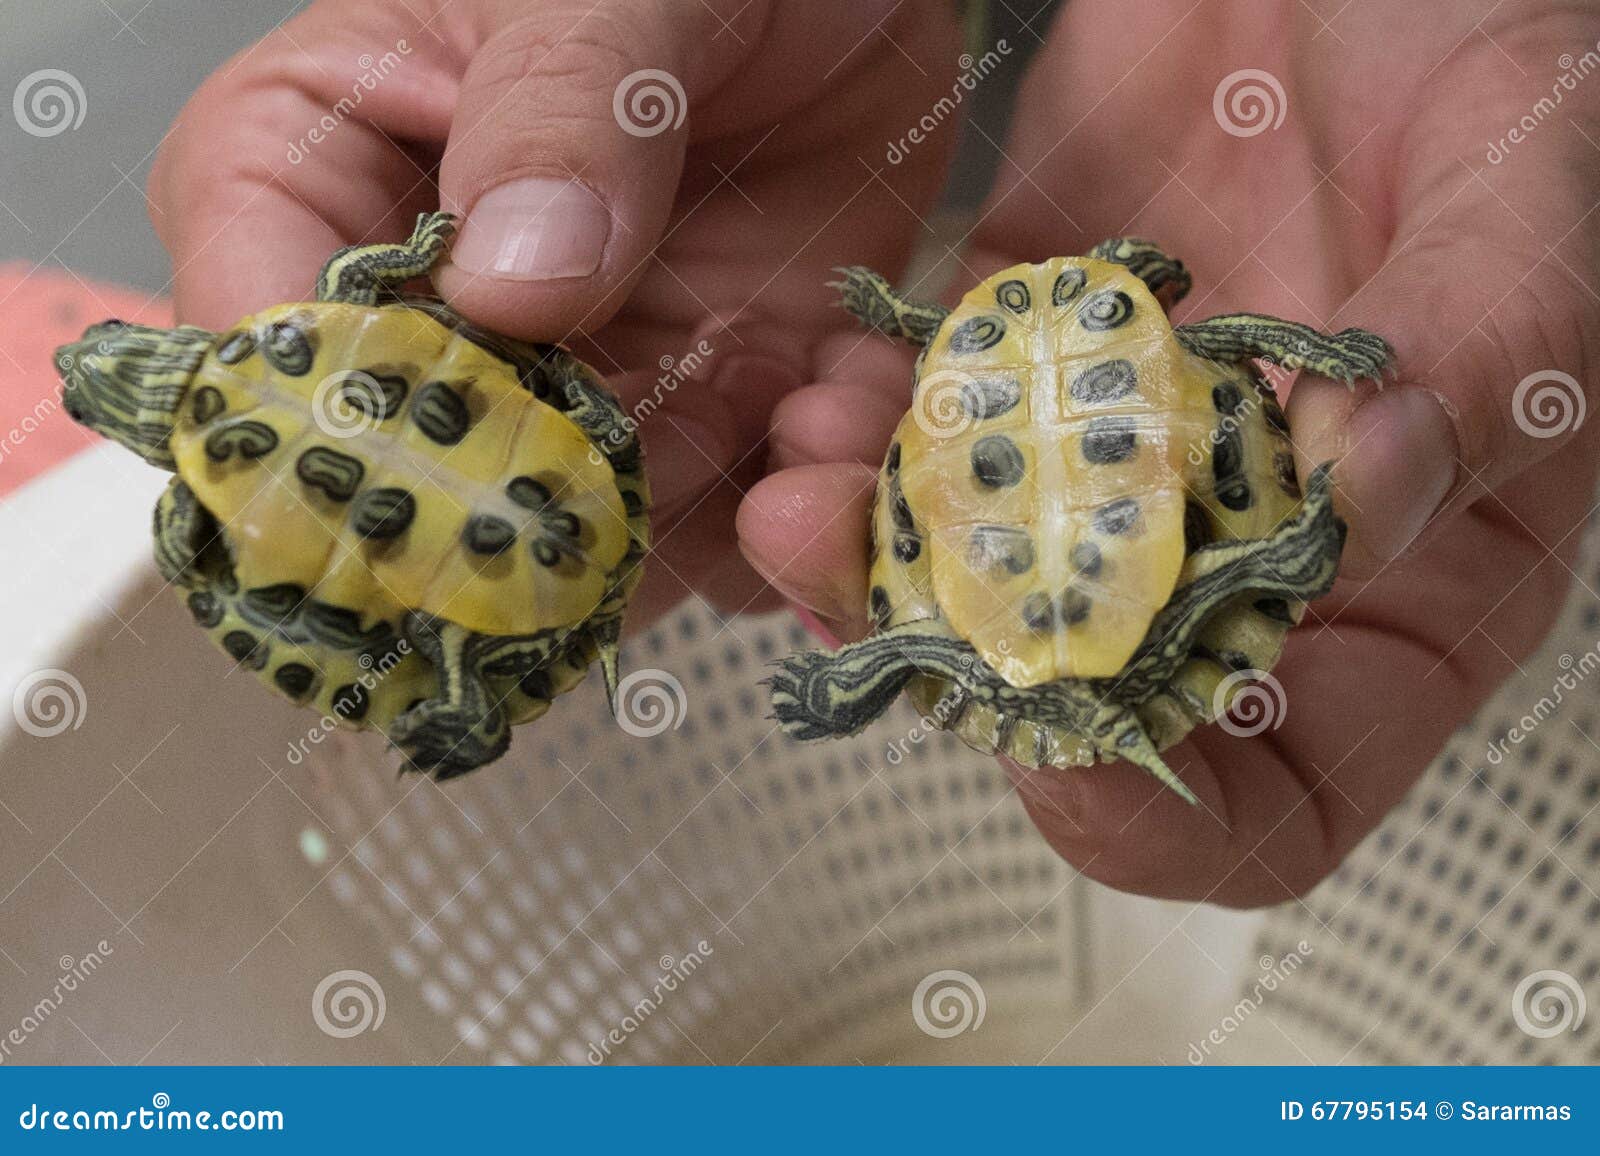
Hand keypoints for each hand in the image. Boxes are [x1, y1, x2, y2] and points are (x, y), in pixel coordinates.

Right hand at [149, 0, 960, 626]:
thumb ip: (558, 110)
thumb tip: (509, 290)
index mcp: (332, 158)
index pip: (258, 307)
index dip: (318, 415)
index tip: (419, 470)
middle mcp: (444, 299)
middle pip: (421, 469)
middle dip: (526, 513)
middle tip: (630, 499)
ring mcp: (580, 369)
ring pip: (578, 524)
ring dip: (689, 514)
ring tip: (789, 437)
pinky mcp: (705, 402)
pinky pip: (722, 508)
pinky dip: (788, 496)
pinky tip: (841, 410)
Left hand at [737, 1, 1599, 903]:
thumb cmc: (1483, 63)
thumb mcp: (1524, 189)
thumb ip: (1485, 346)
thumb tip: (1377, 499)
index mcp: (1406, 576)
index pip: (1291, 786)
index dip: (1177, 819)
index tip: (1065, 774)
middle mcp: (1239, 549)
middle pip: (1084, 696)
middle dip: (955, 661)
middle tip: (850, 569)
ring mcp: (1118, 468)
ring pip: (974, 581)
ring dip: (872, 549)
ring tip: (811, 468)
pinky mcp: (1029, 377)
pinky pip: (925, 446)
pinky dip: (863, 437)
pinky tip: (825, 392)